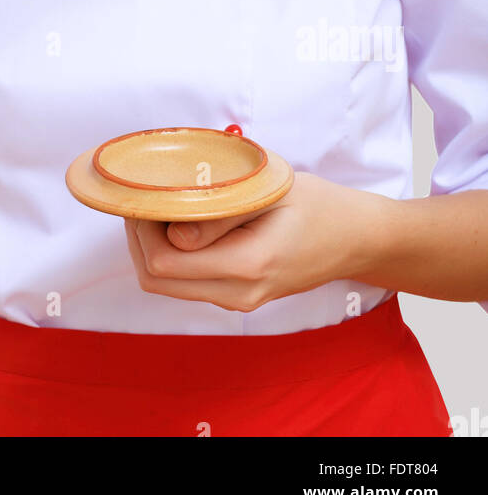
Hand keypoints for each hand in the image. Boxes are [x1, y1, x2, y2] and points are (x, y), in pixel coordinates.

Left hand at [124, 171, 382, 310]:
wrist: (355, 238)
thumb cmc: (317, 205)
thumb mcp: (270, 193)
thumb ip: (220, 213)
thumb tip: (172, 232)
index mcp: (248, 265)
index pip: (164, 263)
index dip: (142, 228)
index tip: (144, 193)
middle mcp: (239, 294)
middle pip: (156, 282)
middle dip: (139, 239)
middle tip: (145, 197)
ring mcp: (238, 301)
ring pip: (168, 287)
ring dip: (153, 247)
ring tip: (162, 205)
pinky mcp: (237, 297)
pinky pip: (187, 284)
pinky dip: (172, 256)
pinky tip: (181, 221)